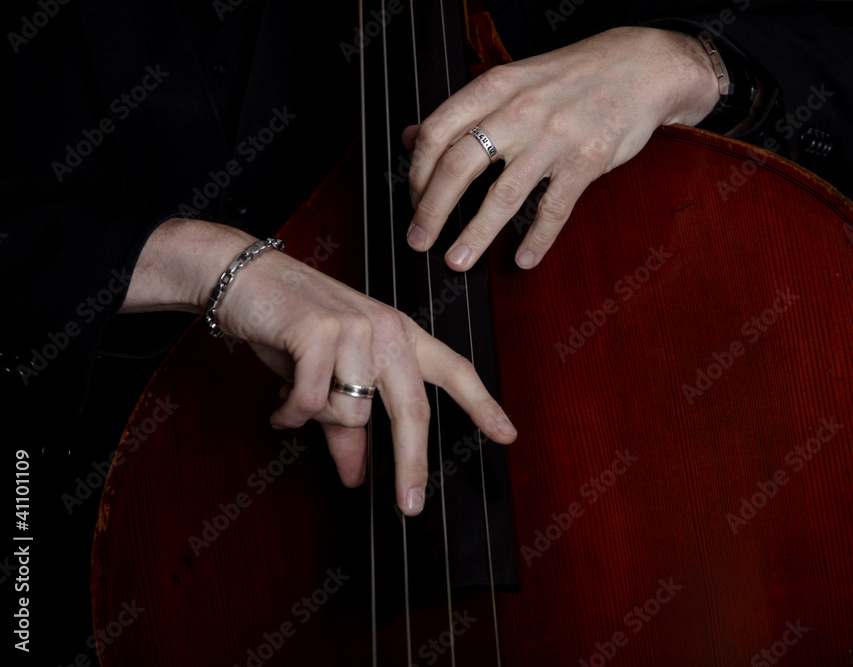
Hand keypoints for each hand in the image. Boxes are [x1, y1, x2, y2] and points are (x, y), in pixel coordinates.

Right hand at [123, 218, 516, 515]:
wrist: (239, 276)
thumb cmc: (287, 324)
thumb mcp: (326, 376)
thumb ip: (347, 427)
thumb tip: (358, 476)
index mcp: (398, 334)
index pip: (454, 370)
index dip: (482, 404)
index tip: (507, 434)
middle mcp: (387, 328)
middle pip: (413, 410)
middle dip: (411, 464)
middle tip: (409, 507)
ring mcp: (358, 327)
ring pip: (353, 413)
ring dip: (317, 419)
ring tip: (294, 402)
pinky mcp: (322, 331)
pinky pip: (313, 403)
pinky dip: (291, 413)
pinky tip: (280, 404)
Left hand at [403, 27, 718, 270]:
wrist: (643, 66)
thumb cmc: (575, 75)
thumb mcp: (513, 80)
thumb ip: (463, 111)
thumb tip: (413, 137)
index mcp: (495, 88)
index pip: (437, 132)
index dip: (417, 172)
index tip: (413, 200)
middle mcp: (519, 111)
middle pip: (459, 166)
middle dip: (432, 211)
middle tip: (419, 241)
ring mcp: (554, 137)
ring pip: (503, 194)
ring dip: (475, 234)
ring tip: (458, 261)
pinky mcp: (587, 160)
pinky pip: (554, 208)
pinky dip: (537, 239)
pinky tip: (524, 259)